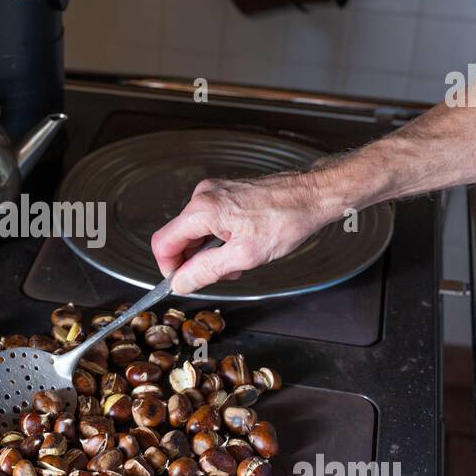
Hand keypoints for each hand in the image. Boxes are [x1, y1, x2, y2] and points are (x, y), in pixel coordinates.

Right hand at [152, 174, 326, 294]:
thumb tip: (180, 283)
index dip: (169, 267)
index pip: (163, 243)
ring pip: (196, 232)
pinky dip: (221, 239)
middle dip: (197, 261)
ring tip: (242, 258)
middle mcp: (203, 196)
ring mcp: (214, 192)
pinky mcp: (225, 193)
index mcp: (202, 210)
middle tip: (226, 273)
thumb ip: (206, 271)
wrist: (312, 195)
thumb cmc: (286, 220)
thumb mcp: (244, 256)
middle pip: (179, 238)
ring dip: (211, 253)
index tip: (183, 281)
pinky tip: (245, 244)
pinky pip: (210, 222)